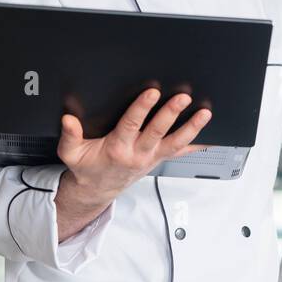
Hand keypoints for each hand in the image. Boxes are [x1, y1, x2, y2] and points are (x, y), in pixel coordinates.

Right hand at [57, 88, 211, 208]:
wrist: (99, 189)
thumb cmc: (88, 168)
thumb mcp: (71, 153)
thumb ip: (69, 136)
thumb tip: (68, 120)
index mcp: (117, 148)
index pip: (132, 125)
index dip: (142, 108)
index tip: (152, 93)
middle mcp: (139, 153)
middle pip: (158, 131)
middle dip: (171, 114)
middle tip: (183, 98)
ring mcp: (152, 157)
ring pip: (176, 142)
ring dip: (192, 128)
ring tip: (205, 113)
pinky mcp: (160, 158)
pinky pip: (182, 152)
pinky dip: (198, 144)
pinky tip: (213, 136)